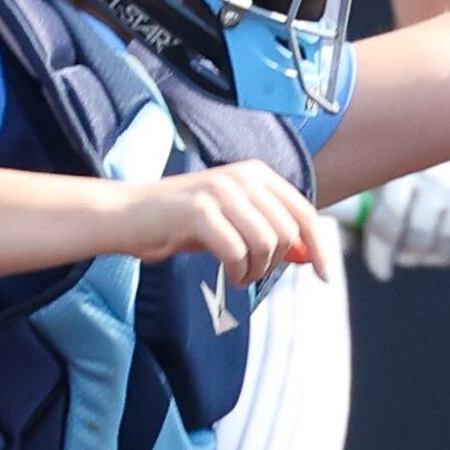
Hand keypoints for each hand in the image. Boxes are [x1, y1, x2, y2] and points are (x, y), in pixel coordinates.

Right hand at [115, 161, 323, 290]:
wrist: (127, 215)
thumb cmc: (182, 223)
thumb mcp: (235, 224)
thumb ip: (272, 233)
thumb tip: (311, 255)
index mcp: (256, 174)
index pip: (305, 212)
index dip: (319, 246)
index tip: (323, 274)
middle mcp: (242, 176)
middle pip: (289, 231)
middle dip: (277, 263)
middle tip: (253, 274)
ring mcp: (220, 191)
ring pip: (267, 243)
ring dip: (256, 270)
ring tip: (239, 275)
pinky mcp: (199, 211)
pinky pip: (238, 252)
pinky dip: (238, 272)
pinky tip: (229, 275)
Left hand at [353, 145, 449, 278]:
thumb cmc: (416, 140)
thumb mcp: (388, 154)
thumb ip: (364, 195)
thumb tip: (348, 241)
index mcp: (405, 165)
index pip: (389, 222)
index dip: (380, 253)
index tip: (380, 272)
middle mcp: (440, 180)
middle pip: (418, 237)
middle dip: (407, 254)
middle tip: (403, 257)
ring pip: (446, 244)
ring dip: (433, 257)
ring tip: (425, 254)